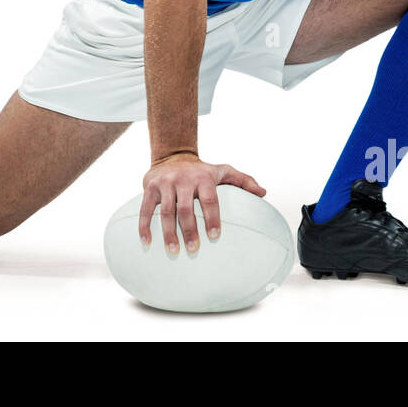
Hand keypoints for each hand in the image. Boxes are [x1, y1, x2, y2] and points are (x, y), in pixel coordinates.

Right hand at [138, 152, 265, 253]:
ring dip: (168, 233)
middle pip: (185, 208)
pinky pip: (145, 209)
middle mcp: (183, 179)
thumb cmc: (201, 170)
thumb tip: (263, 193)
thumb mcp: (223, 170)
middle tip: (194, 249)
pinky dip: (144, 226)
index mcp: (203, 177)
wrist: (172, 155)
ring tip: (174, 251)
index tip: (215, 237)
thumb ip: (243, 180)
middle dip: (189, 230)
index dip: (212, 218)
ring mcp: (165, 183)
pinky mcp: (150, 187)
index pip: (209, 199)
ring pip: (165, 211)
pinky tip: (147, 242)